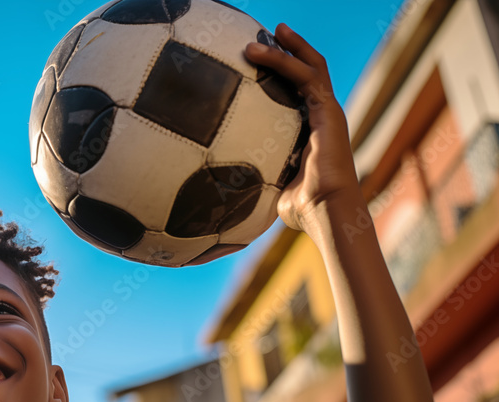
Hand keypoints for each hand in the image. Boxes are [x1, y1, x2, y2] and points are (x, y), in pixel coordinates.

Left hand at [245, 24, 361, 231]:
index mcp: (311, 132)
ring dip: (284, 49)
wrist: (326, 212)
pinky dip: (284, 59)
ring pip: (309, 67)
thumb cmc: (302, 209)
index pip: (299, 94)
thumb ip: (257, 180)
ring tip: (260, 36)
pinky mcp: (328, 111)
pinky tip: (261, 50)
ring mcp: (328, 112)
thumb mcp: (272, 188)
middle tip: (267, 36)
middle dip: (289, 51)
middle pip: (308, 72)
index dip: (283, 75)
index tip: (261, 64)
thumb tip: (226, 193)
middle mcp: (322, 117)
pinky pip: (306, 76)